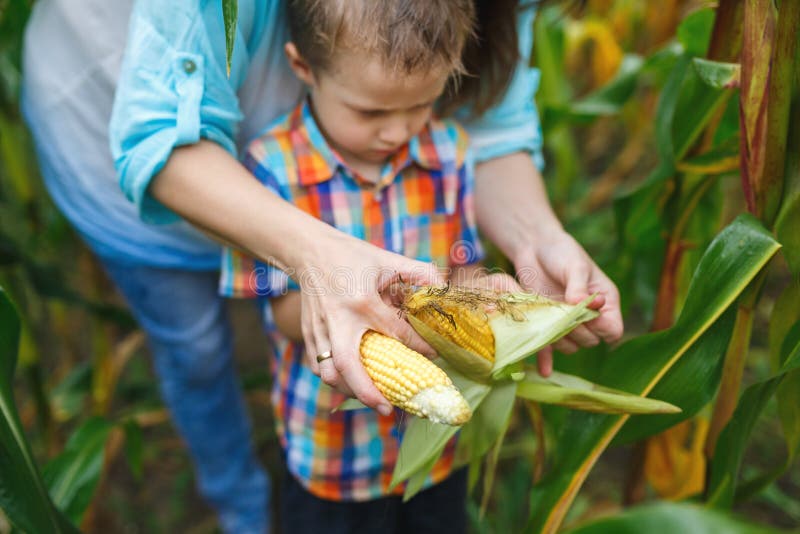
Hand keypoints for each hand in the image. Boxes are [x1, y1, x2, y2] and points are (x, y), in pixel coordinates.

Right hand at [298, 233, 443, 414]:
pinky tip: (351, 384)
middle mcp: (338, 319)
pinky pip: (318, 366)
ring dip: (349, 390)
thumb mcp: (387, 259)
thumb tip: (445, 288)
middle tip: (387, 409)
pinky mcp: (308, 334)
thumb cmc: (351, 255)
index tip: (434, 356)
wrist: (308, 250)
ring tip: (372, 399)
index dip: (419, 347)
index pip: (395, 333)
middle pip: (348, 365)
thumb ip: (419, 272)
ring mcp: (319, 329)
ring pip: (329, 372)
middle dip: (367, 392)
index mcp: (361, 300)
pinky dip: (334, 379)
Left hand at [513, 229, 622, 375]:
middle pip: (590, 341)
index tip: (585, 314)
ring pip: (569, 346)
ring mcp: (567, 322)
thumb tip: (584, 306)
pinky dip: (546, 359)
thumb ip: (579, 288)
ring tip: (548, 314)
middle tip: (561, 311)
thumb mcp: (574, 265)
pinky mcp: (546, 324)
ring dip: (558, 336)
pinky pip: (549, 348)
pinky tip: (544, 371)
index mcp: (605, 301)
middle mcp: (589, 316)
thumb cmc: (562, 251)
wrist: (534, 246)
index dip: (600, 328)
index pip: (613, 331)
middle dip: (575, 330)